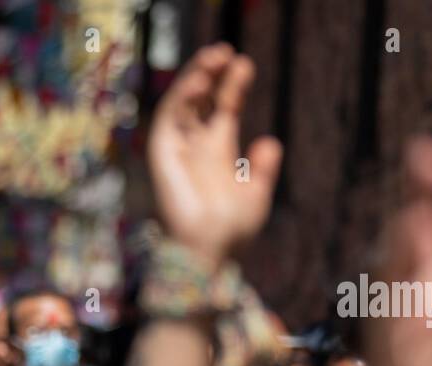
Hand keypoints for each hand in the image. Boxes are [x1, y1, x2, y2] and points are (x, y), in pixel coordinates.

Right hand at [147, 43, 281, 266]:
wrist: (209, 249)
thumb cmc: (231, 230)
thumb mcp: (256, 194)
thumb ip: (262, 169)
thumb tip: (269, 141)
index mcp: (218, 152)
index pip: (223, 109)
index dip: (233, 86)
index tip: (245, 65)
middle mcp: (195, 146)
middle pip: (201, 101)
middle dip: (212, 76)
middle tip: (226, 51)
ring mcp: (178, 149)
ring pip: (182, 104)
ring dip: (194, 78)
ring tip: (213, 56)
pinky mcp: (162, 155)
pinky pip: (167, 120)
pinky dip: (180, 98)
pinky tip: (197, 82)